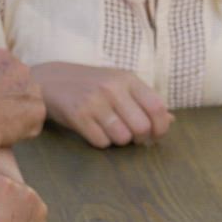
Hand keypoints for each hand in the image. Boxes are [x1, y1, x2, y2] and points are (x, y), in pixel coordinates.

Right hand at [0, 49, 45, 148]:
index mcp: (1, 57)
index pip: (7, 69)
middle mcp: (20, 68)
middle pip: (22, 84)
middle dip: (14, 97)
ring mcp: (32, 88)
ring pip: (30, 102)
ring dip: (21, 113)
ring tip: (1, 123)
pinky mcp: (38, 109)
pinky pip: (34, 122)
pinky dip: (24, 131)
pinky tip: (7, 132)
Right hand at [34, 62, 173, 147]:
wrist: (49, 80)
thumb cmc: (91, 85)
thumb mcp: (119, 84)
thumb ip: (145, 100)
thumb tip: (172, 119)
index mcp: (127, 79)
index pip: (157, 107)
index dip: (161, 127)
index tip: (155, 135)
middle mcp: (112, 88)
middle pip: (141, 127)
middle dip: (139, 138)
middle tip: (131, 136)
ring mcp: (94, 101)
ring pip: (122, 138)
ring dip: (118, 140)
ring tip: (109, 129)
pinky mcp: (78, 115)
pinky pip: (101, 142)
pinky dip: (100, 142)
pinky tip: (93, 130)